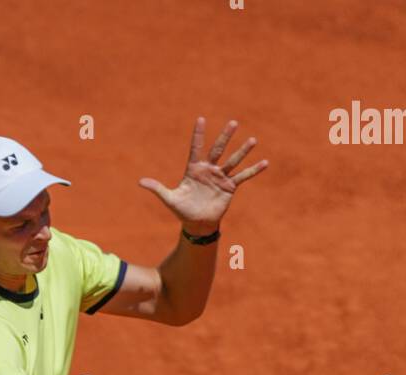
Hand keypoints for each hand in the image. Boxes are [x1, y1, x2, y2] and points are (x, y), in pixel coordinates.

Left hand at [139, 115, 268, 232]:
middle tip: (233, 122)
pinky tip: (265, 163)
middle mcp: (209, 169)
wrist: (196, 223)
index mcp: (194, 169)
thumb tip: (140, 182)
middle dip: (225, 136)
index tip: (200, 119)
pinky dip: (254, 171)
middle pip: (218, 149)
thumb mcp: (169, 198)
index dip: (198, 135)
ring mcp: (221, 177)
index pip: (196, 148)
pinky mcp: (230, 188)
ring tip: (253, 139)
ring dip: (243, 151)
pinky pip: (243, 177)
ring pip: (233, 160)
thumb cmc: (182, 210)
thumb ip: (157, 188)